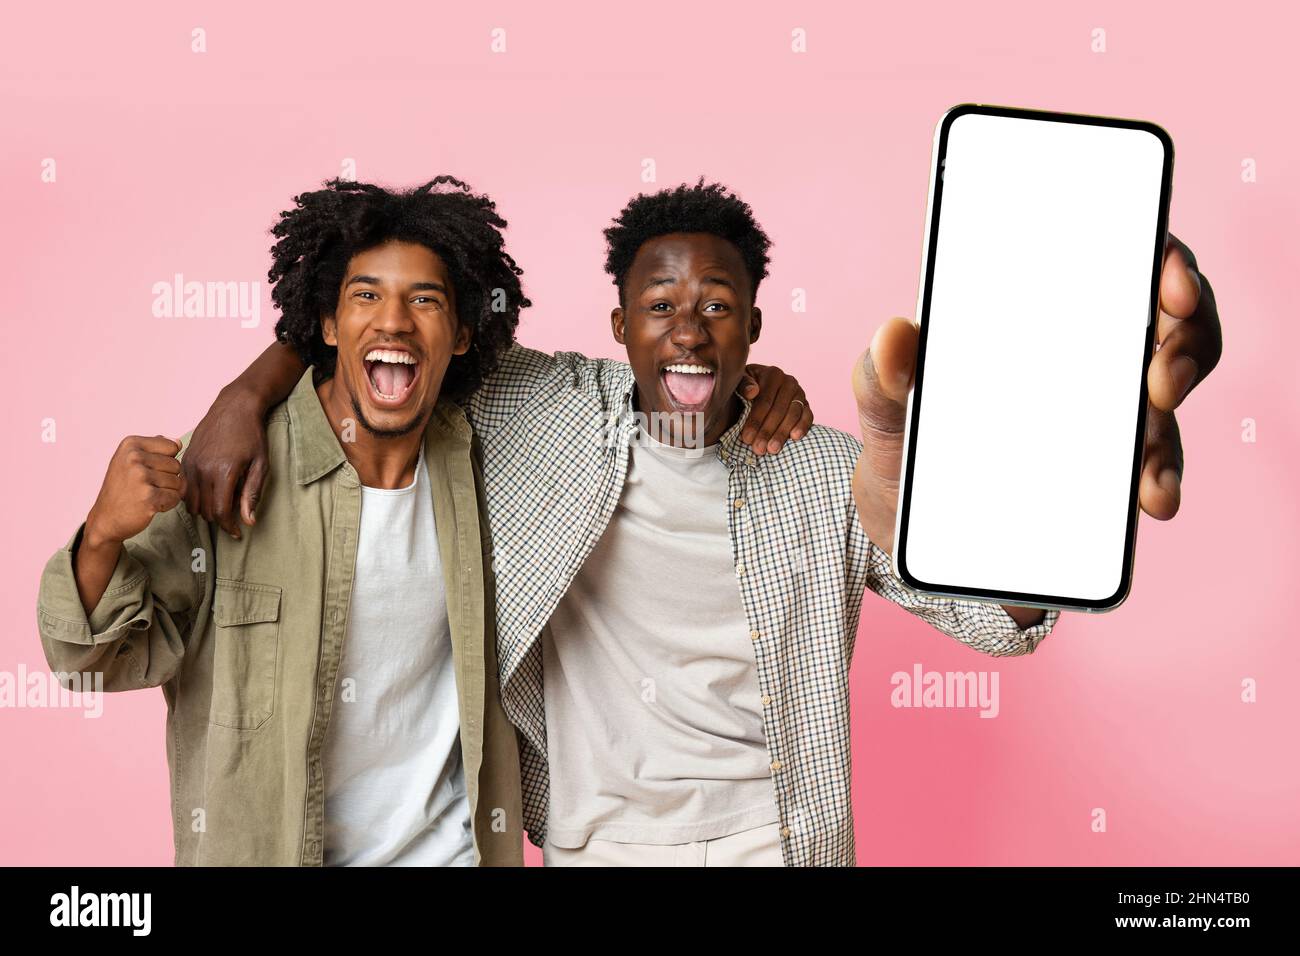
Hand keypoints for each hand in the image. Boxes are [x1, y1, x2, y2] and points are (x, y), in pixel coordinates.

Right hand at [85, 436, 186, 548]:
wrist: (106, 518)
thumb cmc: (123, 488)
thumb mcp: (130, 460)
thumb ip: (154, 448)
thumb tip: (178, 442)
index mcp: (131, 444)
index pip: (172, 446)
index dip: (166, 462)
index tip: (147, 470)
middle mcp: (134, 457)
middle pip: (177, 465)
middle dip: (167, 479)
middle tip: (144, 487)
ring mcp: (140, 477)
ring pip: (178, 482)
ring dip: (167, 492)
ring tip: (146, 495)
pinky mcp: (148, 497)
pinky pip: (175, 497)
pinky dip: (167, 504)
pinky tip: (149, 505)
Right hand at [180, 387, 269, 538]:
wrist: (235, 406)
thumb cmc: (252, 435)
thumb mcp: (261, 465)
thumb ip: (252, 494)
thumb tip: (248, 521)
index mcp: (223, 472)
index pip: (220, 512)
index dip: (229, 527)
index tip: (238, 533)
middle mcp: (202, 469)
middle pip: (204, 510)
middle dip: (219, 519)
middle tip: (233, 518)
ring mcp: (190, 463)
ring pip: (191, 502)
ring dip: (205, 509)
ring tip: (221, 506)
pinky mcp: (185, 459)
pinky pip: (184, 488)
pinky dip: (194, 497)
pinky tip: (209, 493)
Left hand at [737, 364, 813, 454]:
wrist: (757, 387)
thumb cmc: (746, 387)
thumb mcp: (739, 382)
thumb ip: (743, 385)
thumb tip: (752, 392)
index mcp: (773, 374)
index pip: (765, 401)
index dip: (755, 421)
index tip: (746, 438)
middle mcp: (789, 382)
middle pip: (779, 410)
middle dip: (767, 431)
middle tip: (758, 449)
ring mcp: (800, 393)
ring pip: (793, 415)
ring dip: (782, 433)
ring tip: (772, 450)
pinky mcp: (806, 405)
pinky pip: (808, 416)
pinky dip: (802, 427)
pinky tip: (795, 438)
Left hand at [851, 232, 1221, 554]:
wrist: (900, 515)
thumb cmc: (902, 436)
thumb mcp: (883, 404)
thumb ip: (879, 372)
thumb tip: (893, 333)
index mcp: (1036, 310)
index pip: (1120, 256)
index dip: (1162, 258)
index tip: (1170, 286)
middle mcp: (1084, 351)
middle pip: (1172, 322)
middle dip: (1188, 342)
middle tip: (1162, 382)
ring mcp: (1100, 412)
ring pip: (1166, 399)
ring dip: (1169, 426)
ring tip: (1149, 466)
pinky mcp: (1104, 470)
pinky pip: (1149, 466)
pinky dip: (1158, 479)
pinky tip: (1151, 498)